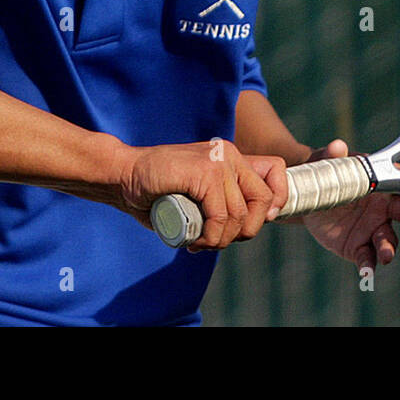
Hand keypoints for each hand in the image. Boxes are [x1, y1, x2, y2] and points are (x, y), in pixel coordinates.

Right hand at [118, 140, 288, 250]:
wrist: (123, 175)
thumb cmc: (156, 190)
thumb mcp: (197, 192)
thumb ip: (219, 200)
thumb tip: (245, 228)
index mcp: (231, 156)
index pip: (276, 172)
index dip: (275, 203)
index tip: (250, 226)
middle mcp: (229, 154)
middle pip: (263, 199)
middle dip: (246, 231)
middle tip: (217, 242)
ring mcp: (218, 160)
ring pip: (238, 214)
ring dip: (221, 240)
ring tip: (200, 244)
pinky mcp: (203, 171)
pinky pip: (220, 215)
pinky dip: (211, 236)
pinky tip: (197, 242)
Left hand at [298, 139, 399, 270]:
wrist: (308, 198)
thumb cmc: (327, 174)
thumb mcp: (326, 162)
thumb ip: (332, 155)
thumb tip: (337, 146)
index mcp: (383, 183)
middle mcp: (384, 208)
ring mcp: (373, 229)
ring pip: (389, 241)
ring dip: (389, 248)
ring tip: (385, 255)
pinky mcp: (358, 247)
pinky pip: (366, 257)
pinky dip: (368, 266)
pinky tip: (367, 273)